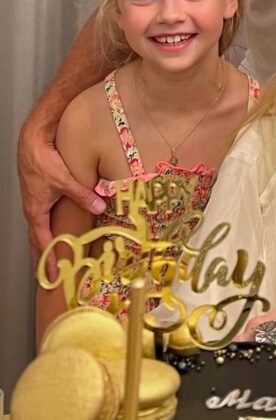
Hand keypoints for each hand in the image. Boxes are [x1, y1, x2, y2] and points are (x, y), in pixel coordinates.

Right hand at [17, 116, 105, 275]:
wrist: (32, 143)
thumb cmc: (44, 162)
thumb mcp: (65, 180)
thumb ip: (83, 195)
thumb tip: (100, 208)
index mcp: (36, 211)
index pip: (42, 242)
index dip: (49, 259)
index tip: (54, 275)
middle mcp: (33, 210)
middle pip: (37, 240)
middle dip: (43, 258)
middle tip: (48, 276)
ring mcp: (35, 203)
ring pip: (38, 229)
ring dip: (44, 244)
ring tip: (52, 258)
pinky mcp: (39, 194)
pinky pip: (41, 218)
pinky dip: (47, 229)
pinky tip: (54, 230)